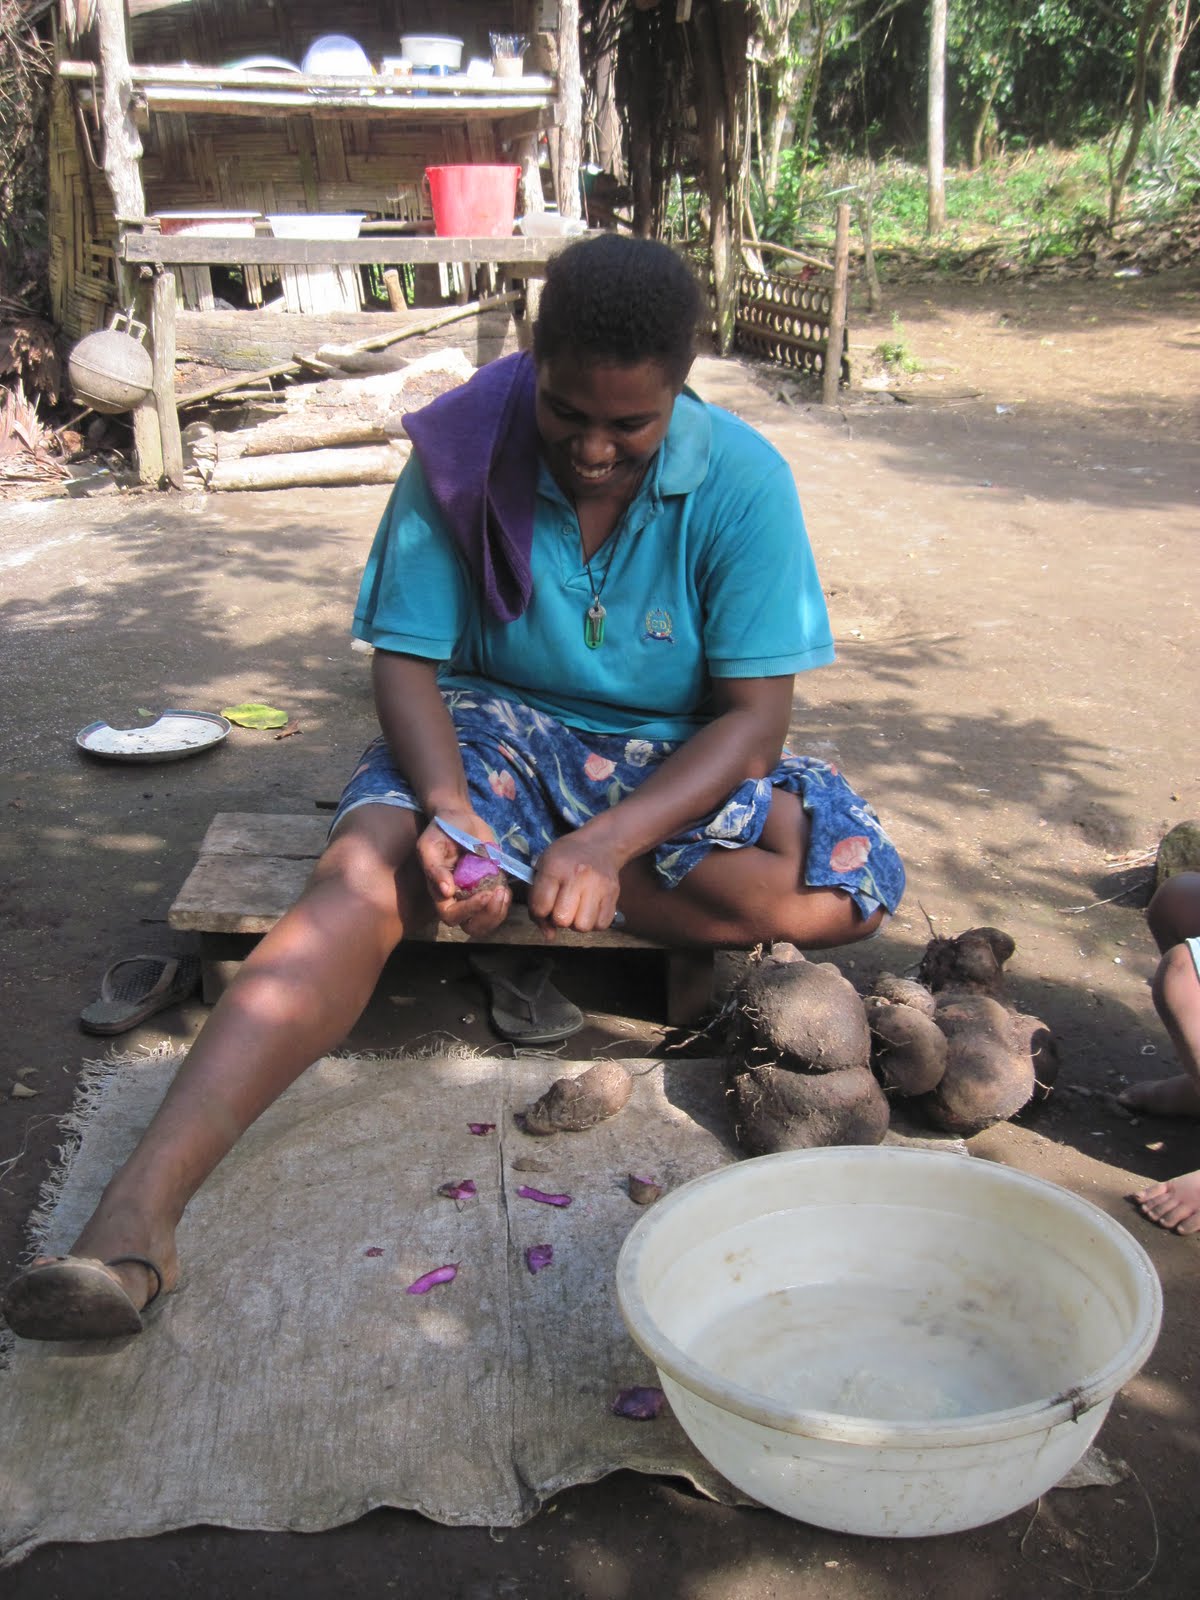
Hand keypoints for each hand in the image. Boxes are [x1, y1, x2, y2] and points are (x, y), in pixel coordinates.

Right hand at [417, 810, 512, 939]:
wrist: (461, 819)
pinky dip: (505, 902)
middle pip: (471, 926)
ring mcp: (475, 895)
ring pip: (486, 922)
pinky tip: (506, 888)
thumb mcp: (431, 845)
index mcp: (440, 892)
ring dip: (498, 913)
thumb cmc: (442, 831)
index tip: (485, 894)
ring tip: (504, 892)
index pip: (452, 915)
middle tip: (498, 895)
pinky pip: (499, 907)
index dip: (469, 910)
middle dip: (487, 917)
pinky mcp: (490, 888)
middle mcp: (458, 899)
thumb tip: (445, 891)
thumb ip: (434, 868)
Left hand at [528, 832, 622, 937]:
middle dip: (558, 918)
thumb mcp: (543, 869)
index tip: (544, 903)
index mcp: (555, 867)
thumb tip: (549, 936)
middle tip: (562, 905)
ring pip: (583, 926)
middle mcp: (578, 876)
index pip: (540, 907)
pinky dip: (594, 922)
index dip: (539, 911)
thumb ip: (537, 903)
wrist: (599, 845)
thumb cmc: (566, 858)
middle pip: (562, 920)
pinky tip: (590, 908)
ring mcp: (598, 886)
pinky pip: (601, 925)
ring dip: (577, 922)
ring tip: (577, 908)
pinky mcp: (613, 894)